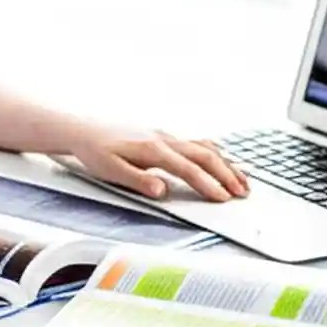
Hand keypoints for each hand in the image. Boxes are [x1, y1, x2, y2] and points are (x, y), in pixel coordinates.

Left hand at [70, 128, 248, 202]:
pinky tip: (222, 158)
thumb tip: (163, 190)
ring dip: (225, 163)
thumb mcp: (111, 170)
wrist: (83, 128)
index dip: (208, 184)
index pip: (188, 168)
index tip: (223, 198)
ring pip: (204, 147)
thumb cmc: (95, 151)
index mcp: (153, 149)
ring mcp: (165, 135)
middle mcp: (163, 139)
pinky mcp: (163, 135)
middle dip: (227, 174)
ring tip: (242, 180)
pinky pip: (196, 142)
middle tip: (243, 192)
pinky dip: (214, 152)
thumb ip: (138, 180)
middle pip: (204, 155)